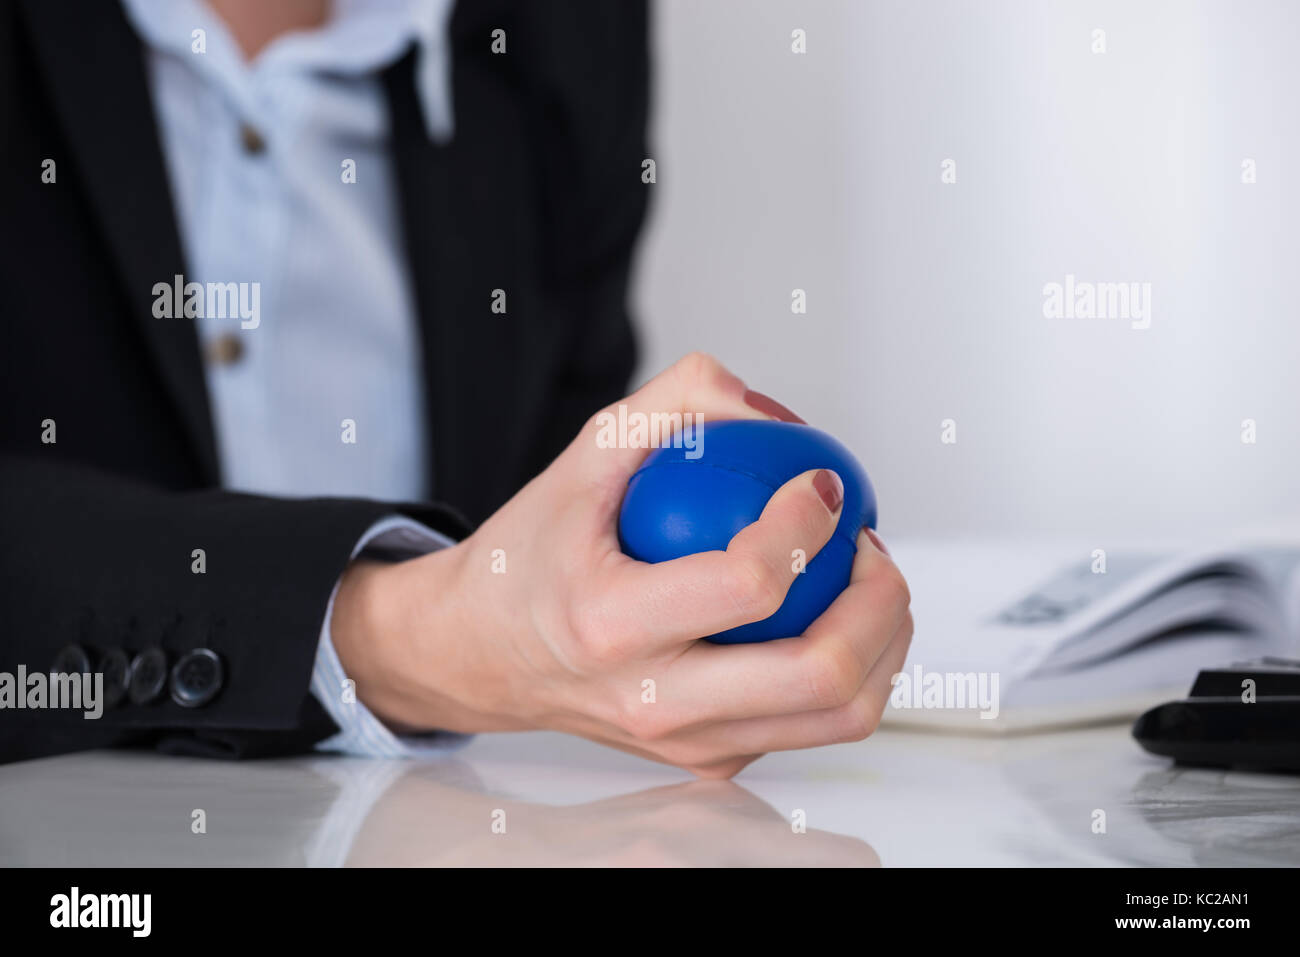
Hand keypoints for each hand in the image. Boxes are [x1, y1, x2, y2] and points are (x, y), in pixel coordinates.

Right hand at [332, 353, 912, 777]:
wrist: (480, 652)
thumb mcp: (585, 453)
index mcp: (610, 625)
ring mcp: (688, 745)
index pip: (750, 584)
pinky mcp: (709, 761)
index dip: (810, 523)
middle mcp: (654, 703)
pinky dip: (848, 665)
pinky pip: (812, 723)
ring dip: (883, 638)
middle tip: (869, 543)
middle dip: (881, 599)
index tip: (823, 481)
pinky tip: (823, 611)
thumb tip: (774, 413)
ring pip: (839, 714)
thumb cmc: (531, 553)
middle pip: (822, 673)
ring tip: (862, 577)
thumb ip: (676, 404)